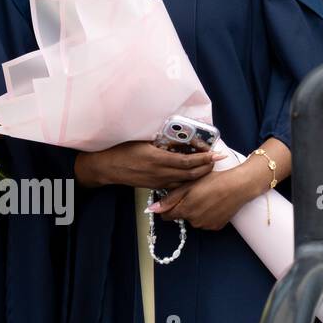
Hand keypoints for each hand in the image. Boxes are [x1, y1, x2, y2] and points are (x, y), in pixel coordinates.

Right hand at [75, 139, 222, 189]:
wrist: (106, 167)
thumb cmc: (120, 150)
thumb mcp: (140, 140)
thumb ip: (160, 139)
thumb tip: (178, 135)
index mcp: (157, 159)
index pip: (187, 162)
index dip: (203, 159)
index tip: (215, 153)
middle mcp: (160, 173)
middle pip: (190, 174)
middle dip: (206, 168)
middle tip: (216, 160)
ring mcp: (158, 182)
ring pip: (185, 182)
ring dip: (198, 175)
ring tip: (207, 167)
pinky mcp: (154, 186)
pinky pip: (175, 185)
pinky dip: (187, 179)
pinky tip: (190, 174)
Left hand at [151, 164, 259, 229]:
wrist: (238, 186)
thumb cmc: (211, 181)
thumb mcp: (187, 186)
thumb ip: (169, 199)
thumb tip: (152, 210)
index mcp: (184, 211)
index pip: (166, 216)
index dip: (167, 207)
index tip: (172, 199)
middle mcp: (194, 222)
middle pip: (181, 216)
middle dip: (183, 207)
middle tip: (193, 193)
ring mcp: (206, 225)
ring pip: (193, 219)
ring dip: (195, 211)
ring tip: (205, 197)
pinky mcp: (217, 226)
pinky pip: (206, 221)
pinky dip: (206, 214)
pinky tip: (213, 203)